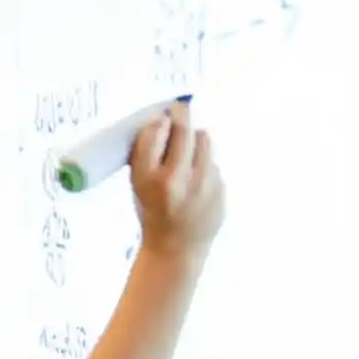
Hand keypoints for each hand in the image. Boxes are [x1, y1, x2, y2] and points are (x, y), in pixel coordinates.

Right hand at [130, 103, 224, 257]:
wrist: (176, 248)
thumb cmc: (152, 212)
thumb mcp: (138, 185)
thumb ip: (147, 155)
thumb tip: (161, 119)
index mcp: (148, 178)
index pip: (155, 132)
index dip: (161, 118)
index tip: (163, 113)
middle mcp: (176, 179)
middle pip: (184, 129)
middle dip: (181, 114)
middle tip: (178, 110)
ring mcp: (202, 183)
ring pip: (204, 139)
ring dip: (194, 138)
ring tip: (187, 150)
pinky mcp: (220, 188)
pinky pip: (213, 161)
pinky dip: (204, 164)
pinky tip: (197, 179)